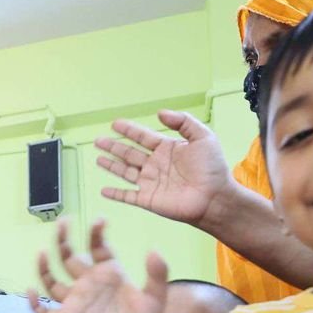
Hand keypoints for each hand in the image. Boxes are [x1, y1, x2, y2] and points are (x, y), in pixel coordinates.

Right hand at [32, 218, 167, 312]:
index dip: (96, 233)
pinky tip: (29, 292)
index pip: (98, 247)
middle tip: (62, 222)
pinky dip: (35, 304)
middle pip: (70, 257)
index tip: (100, 220)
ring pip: (53, 281)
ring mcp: (76, 301)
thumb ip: (157, 274)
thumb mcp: (155, 299)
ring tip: (42, 252)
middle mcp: (89, 283)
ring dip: (45, 267)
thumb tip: (153, 249)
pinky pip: (46, 312)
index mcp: (109, 273)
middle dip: (64, 239)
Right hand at [95, 110, 234, 228]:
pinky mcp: (148, 200)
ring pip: (125, 172)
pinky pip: (127, 196)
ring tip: (98, 158)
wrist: (215, 198)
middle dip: (113, 147)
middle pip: (129, 153)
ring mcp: (151, 183)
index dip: (129, 130)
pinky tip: (104, 189)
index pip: (143, 137)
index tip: (115, 123)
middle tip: (98, 140)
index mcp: (167, 149)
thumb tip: (160, 113)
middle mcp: (156, 165)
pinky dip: (115, 194)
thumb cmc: (212, 168)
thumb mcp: (203, 136)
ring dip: (111, 165)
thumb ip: (183, 121)